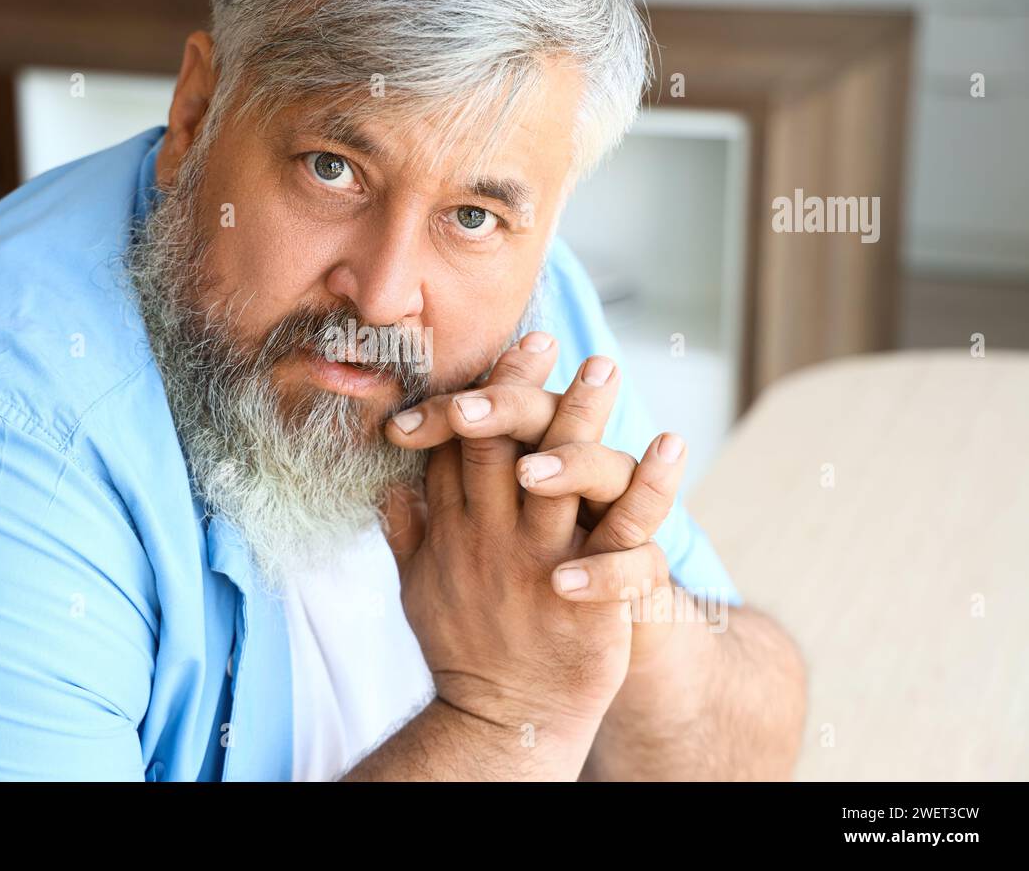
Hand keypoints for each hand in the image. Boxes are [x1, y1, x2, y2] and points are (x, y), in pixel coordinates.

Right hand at [381, 334, 636, 768]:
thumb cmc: (465, 652)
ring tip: (602, 367)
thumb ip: (405, 534)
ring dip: (582, 416)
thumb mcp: (417, 591)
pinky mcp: (589, 589)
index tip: (498, 352)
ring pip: (560, 473)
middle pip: (501, 446)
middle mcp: (490, 539)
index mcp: (452, 532)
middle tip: (543, 336)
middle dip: (519, 387)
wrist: (503, 723)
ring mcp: (540, 562)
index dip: (475, 394)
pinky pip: (625, 528)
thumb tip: (387, 486)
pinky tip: (672, 444)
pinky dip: (651, 483)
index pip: (457, 447)